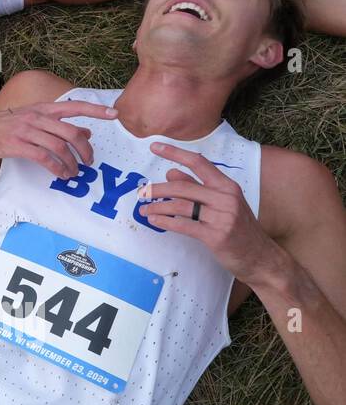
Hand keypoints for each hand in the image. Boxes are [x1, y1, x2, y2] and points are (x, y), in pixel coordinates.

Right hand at [0, 100, 118, 178]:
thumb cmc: (7, 126)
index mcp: (42, 108)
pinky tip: (62, 174)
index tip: (114, 114)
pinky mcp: (19, 145)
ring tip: (75, 172)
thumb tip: (87, 132)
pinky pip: (45, 158)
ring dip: (72, 162)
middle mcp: (37, 117)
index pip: (74, 106)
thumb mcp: (33, 119)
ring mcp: (27, 131)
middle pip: (72, 132)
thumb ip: (59, 124)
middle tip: (90, 161)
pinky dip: (57, 168)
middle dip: (85, 149)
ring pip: (60, 147)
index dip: (96, 110)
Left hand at [139, 143, 277, 284]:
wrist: (262, 258)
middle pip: (182, 186)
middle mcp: (226, 197)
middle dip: (157, 189)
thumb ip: (197, 187)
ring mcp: (222, 216)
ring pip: (180, 205)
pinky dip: (165, 221)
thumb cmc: (239, 229)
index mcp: (227, 185)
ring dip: (157, 207)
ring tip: (144, 210)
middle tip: (141, 193)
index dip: (175, 152)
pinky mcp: (216, 235)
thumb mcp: (222, 203)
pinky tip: (154, 220)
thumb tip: (171, 172)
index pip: (199, 162)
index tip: (154, 146)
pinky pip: (183, 225)